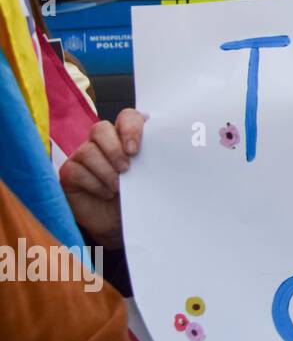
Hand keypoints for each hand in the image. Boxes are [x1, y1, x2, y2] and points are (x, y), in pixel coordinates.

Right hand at [58, 109, 146, 249]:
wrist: (119, 223)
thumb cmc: (137, 195)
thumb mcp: (149, 176)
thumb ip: (154, 161)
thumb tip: (174, 151)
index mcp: (126, 136)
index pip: (127, 117)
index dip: (130, 128)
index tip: (135, 150)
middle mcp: (102, 142)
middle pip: (100, 129)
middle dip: (114, 149)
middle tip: (126, 169)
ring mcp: (83, 155)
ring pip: (88, 150)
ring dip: (106, 171)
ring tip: (119, 187)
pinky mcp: (69, 172)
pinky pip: (76, 170)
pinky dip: (94, 183)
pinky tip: (106, 193)